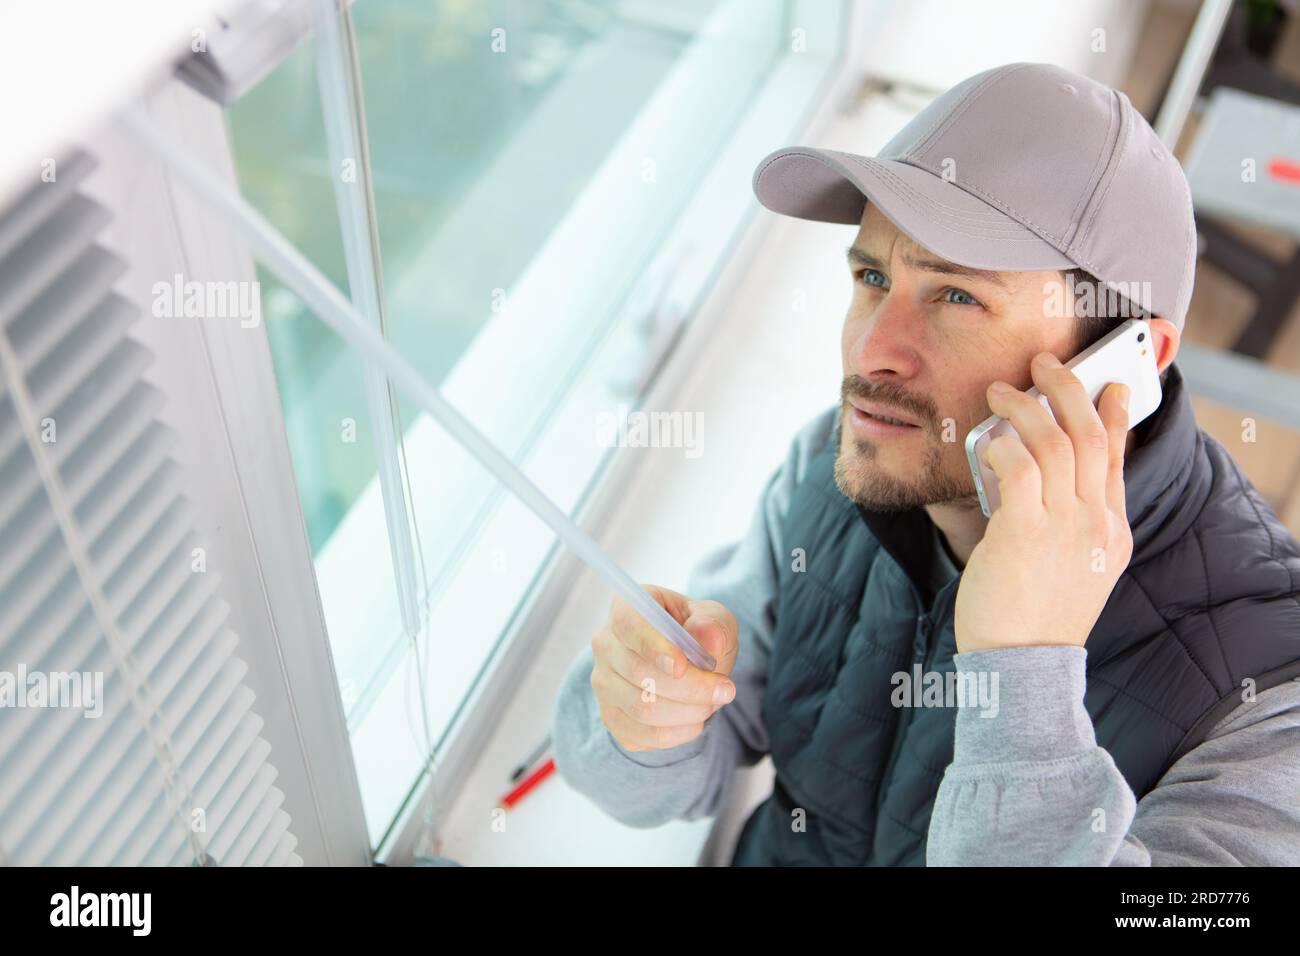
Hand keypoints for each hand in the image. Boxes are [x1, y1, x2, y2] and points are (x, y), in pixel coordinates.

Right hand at [591, 584, 738, 751]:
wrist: (688, 665)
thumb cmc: (696, 634)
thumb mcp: (714, 618)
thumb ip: (715, 623)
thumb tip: (709, 639)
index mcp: (626, 608)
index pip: (628, 625)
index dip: (653, 647)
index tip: (682, 666)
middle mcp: (606, 644)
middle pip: (638, 673)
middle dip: (690, 687)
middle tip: (725, 690)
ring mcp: (604, 683)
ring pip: (642, 708)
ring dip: (688, 712)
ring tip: (713, 703)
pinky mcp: (611, 716)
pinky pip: (644, 735)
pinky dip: (678, 732)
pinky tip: (695, 719)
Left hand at [954, 352, 1133, 653]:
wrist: (1021, 667)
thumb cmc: (1030, 620)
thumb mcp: (1070, 571)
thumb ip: (1065, 526)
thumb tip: (1031, 482)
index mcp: (1110, 534)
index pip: (1116, 460)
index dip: (1114, 416)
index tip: (1111, 387)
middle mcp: (1094, 524)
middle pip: (1090, 436)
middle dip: (1068, 390)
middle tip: (1045, 364)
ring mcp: (1064, 526)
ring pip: (1055, 441)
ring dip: (1026, 405)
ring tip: (1001, 390)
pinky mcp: (1025, 531)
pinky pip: (1019, 466)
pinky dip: (1004, 443)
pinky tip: (989, 440)